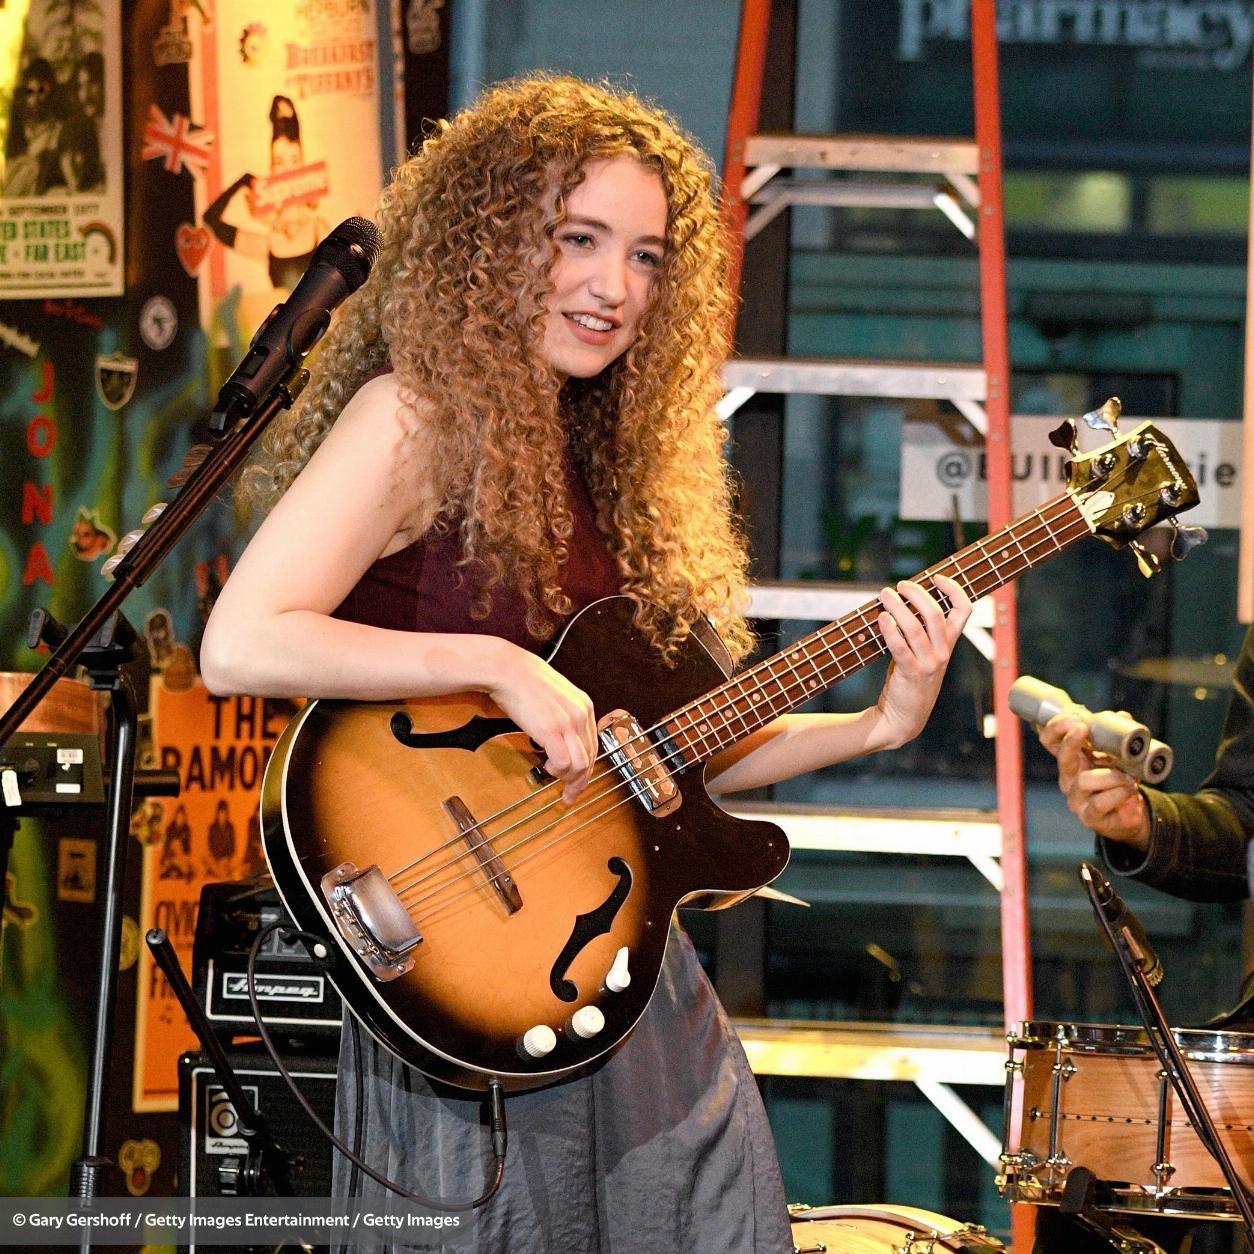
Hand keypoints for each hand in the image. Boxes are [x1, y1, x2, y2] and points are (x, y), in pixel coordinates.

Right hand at [486, 644, 596, 802]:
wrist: (507, 669)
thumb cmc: (524, 681)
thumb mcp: (556, 696)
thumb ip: (565, 714)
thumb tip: (563, 738)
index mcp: (584, 706)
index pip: (593, 746)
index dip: (587, 768)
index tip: (578, 781)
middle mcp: (581, 714)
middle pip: (590, 759)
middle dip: (580, 782)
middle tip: (569, 795)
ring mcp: (568, 723)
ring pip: (580, 765)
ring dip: (568, 779)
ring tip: (555, 778)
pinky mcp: (551, 730)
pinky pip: (563, 763)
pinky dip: (557, 771)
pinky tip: (546, 767)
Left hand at [873, 574, 972, 748]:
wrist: (904, 718)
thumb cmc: (910, 679)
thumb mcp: (923, 653)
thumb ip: (920, 631)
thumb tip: (902, 599)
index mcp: (949, 644)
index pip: (964, 611)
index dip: (954, 590)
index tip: (936, 577)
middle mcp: (942, 652)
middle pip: (936, 613)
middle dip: (917, 593)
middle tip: (900, 585)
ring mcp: (928, 664)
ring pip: (915, 627)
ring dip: (898, 607)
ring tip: (885, 595)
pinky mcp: (911, 673)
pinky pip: (900, 647)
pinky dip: (890, 630)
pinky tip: (882, 618)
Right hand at [1040, 713, 1150, 847]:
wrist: (1129, 814)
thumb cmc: (1119, 781)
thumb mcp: (1118, 757)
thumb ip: (1118, 737)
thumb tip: (1122, 716)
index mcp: (1072, 760)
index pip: (1051, 742)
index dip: (1055, 728)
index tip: (1072, 717)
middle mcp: (1069, 778)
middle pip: (1062, 757)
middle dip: (1070, 741)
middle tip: (1082, 728)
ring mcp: (1076, 798)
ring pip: (1085, 780)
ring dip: (1112, 775)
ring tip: (1129, 777)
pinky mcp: (1088, 816)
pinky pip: (1100, 802)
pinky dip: (1118, 793)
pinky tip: (1129, 789)